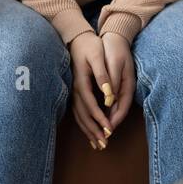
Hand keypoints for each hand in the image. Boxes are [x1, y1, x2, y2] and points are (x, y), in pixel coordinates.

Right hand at [68, 31, 112, 149]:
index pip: (90, 105)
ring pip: (79, 116)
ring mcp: (74, 92)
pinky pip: (78, 112)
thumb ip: (102, 76)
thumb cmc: (90, 46)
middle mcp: (76, 90)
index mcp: (81, 82)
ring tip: (98, 144)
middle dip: (93, 130)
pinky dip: (84, 124)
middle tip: (104, 144)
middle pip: (83, 115)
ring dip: (88, 131)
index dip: (99, 118)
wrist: (78, 39)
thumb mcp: (97, 56)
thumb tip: (108, 96)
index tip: (108, 129)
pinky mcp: (76, 92)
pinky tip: (90, 132)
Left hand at [100, 32, 135, 134]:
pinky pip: (109, 106)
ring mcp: (120, 90)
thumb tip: (109, 99)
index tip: (106, 132)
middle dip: (108, 128)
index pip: (121, 108)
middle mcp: (124, 90)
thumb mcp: (114, 62)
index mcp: (127, 85)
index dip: (113, 120)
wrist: (116, 36)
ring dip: (105, 125)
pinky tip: (96, 123)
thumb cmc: (114, 48)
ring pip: (112, 112)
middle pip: (117, 113)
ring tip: (97, 139)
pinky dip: (103, 116)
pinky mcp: (114, 88)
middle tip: (100, 142)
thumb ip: (112, 81)